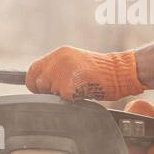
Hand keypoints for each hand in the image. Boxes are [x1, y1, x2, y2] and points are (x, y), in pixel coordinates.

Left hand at [26, 46, 145, 100]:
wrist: (120, 72)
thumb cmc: (101, 72)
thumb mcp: (75, 63)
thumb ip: (58, 69)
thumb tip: (42, 83)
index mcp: (59, 53)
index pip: (33, 69)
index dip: (34, 82)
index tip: (41, 89)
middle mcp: (58, 60)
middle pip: (37, 82)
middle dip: (46, 91)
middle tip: (62, 92)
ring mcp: (63, 72)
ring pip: (48, 91)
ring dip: (59, 95)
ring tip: (77, 90)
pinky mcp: (69, 86)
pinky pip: (61, 99)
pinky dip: (71, 100)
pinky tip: (82, 94)